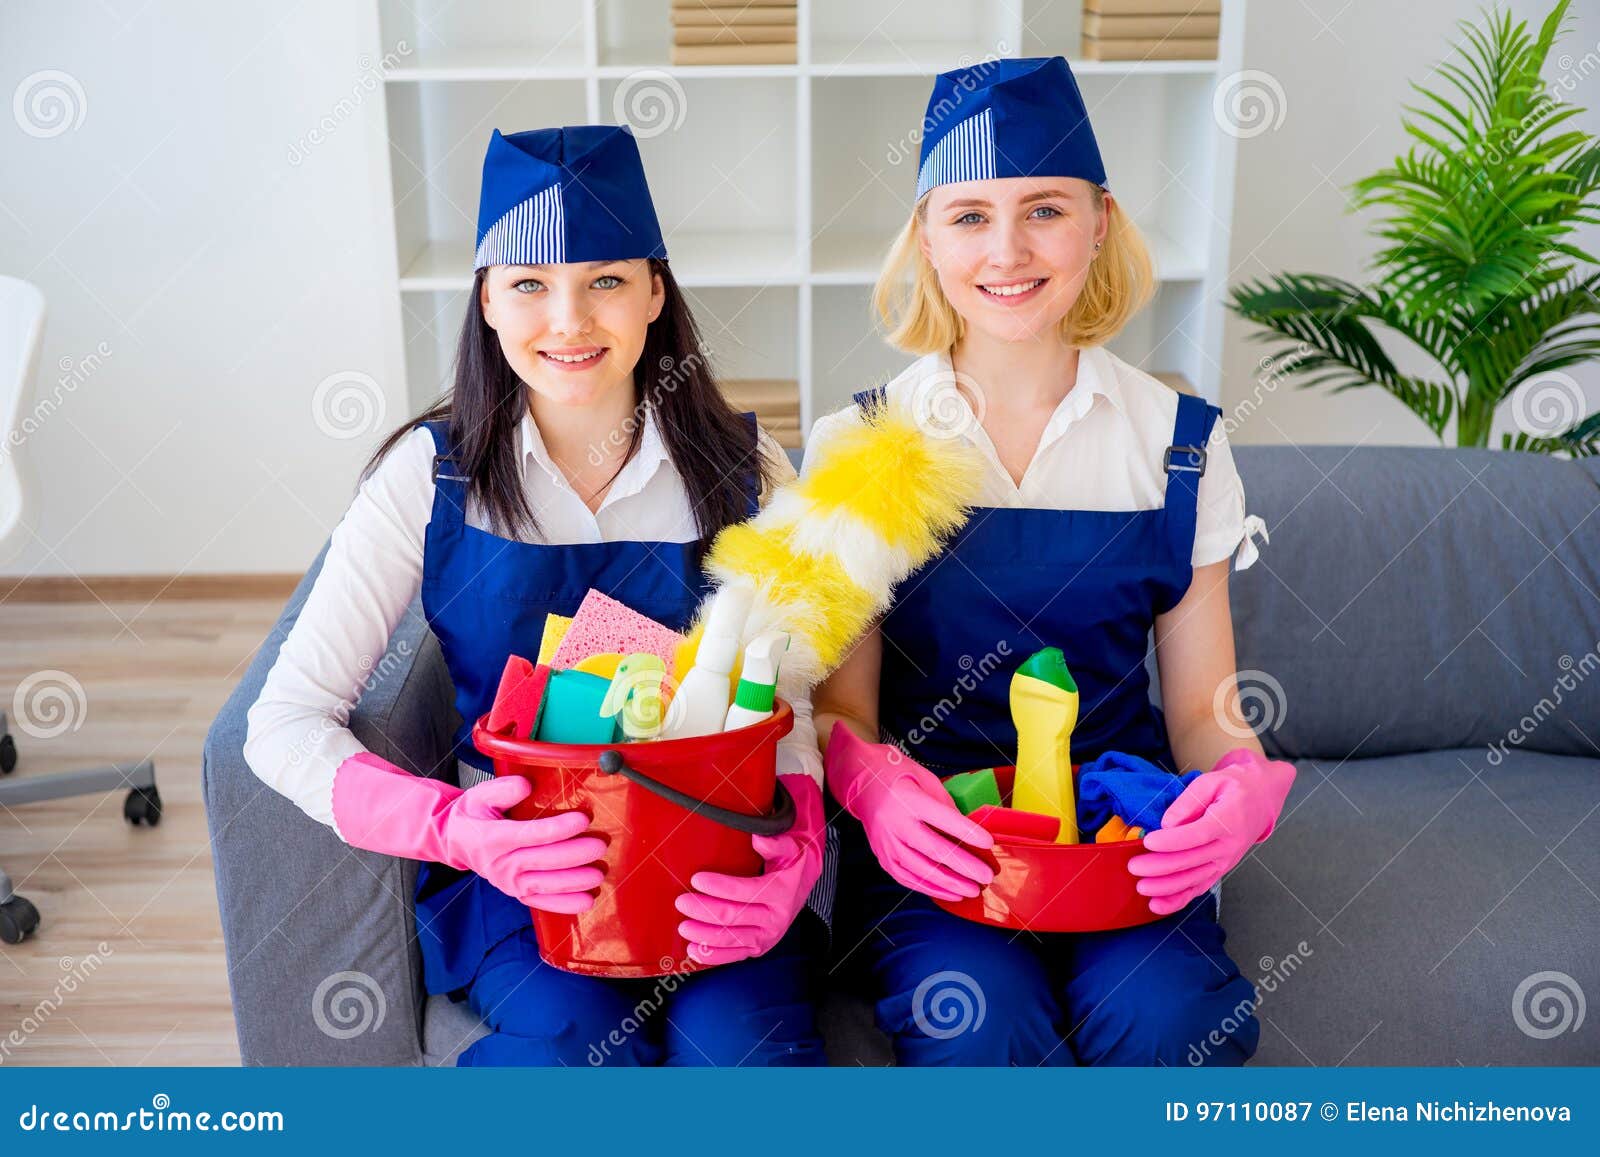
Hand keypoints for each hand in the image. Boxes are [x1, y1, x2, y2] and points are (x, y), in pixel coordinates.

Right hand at [332, 753, 605, 913]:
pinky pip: (542, 902)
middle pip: (542, 861)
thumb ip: (504, 789)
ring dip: (574, 881)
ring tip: (598, 874)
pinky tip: (587, 901)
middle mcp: (501, 864)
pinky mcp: (516, 893)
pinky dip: (565, 904)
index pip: (530, 834)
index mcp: (493, 838)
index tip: (583, 819)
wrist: (455, 841)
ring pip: (545, 885)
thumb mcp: (481, 794)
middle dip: (574, 854)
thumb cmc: (474, 814)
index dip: (558, 828)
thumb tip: (527, 785)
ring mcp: (508, 882)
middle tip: (600, 845)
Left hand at [674, 774, 824, 966]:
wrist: (803, 885)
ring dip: (704, 935)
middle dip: (704, 911)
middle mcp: (775, 918)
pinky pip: (735, 955)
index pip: (745, 891)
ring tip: (683, 927)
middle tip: (682, 902)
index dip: (719, 887)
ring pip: (731, 939)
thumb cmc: (791, 864)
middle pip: (733, 917)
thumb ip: (775, 842)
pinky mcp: (760, 947)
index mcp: (780, 892)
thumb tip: (758, 838)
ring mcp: (767, 936)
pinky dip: (714, 956)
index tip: (696, 879)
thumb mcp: (790, 847)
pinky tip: (694, 950)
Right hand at [824, 723, 993, 901]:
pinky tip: (950, 893)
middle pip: (934, 850)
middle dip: (964, 866)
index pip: (942, 818)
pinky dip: (930, 888)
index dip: (967, 832)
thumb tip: (967, 831)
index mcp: (908, 798)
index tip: (989, 842)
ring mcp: (886, 842)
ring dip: (950, 883)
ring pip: (921, 870)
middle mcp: (894, 823)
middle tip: (986, 876)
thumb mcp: (924, 778)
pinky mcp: (882, 856)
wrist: (860, 781)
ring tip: (973, 889)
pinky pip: (907, 878)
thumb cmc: (896, 775)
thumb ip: (945, 804)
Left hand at [1125, 747, 1294, 915]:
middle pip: (1191, 861)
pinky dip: (1179, 900)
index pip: (1197, 835)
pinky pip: (1199, 888)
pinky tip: (1158, 905)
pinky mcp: (1220, 870)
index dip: (1171, 841)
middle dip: (1160, 867)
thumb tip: (1167, 824)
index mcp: (1227, 821)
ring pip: (1194, 880)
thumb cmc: (1234, 788)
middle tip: (1134, 867)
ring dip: (1166, 888)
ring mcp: (1225, 862)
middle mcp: (1228, 846)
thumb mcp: (1212, 781)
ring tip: (1141, 888)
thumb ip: (1189, 801)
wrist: (1260, 801)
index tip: (1148, 842)